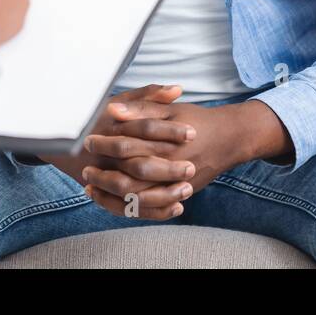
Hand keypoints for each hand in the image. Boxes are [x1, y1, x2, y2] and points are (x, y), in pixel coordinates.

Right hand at [42, 84, 197, 220]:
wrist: (62, 140)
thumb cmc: (100, 117)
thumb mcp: (120, 101)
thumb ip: (148, 95)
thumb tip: (177, 89)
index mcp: (113, 126)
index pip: (144, 127)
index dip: (169, 130)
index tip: (192, 132)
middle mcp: (106, 152)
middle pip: (139, 163)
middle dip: (167, 167)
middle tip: (191, 166)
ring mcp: (103, 175)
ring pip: (133, 190)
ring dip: (162, 193)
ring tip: (188, 188)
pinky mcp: (104, 193)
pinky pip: (127, 208)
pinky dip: (152, 211)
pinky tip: (176, 207)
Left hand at [83, 99, 282, 207]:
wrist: (229, 139)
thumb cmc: (196, 120)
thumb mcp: (170, 109)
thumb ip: (142, 107)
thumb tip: (114, 109)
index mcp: (165, 140)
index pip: (128, 143)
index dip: (105, 143)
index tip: (88, 140)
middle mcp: (171, 163)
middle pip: (131, 172)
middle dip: (104, 171)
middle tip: (86, 166)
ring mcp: (176, 182)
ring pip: (138, 195)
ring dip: (111, 192)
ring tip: (90, 186)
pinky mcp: (179, 193)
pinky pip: (150, 208)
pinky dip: (129, 206)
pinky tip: (112, 199)